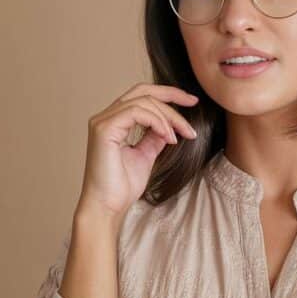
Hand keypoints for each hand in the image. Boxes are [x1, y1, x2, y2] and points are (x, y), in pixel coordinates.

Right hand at [77, 83, 199, 219]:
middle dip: (171, 94)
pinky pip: (137, 112)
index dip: (168, 94)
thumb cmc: (122, 187)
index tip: (192, 102)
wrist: (107, 207)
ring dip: (168, 117)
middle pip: (142, 90)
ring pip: (143, 101)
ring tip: (179, 137)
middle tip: (194, 102)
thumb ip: (154, 137)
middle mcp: (105, 117)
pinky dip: (157, 122)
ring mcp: (103, 122)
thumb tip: (169, 125)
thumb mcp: (146, 155)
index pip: (141, 95)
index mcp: (114, 121)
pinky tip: (168, 137)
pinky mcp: (104, 129)